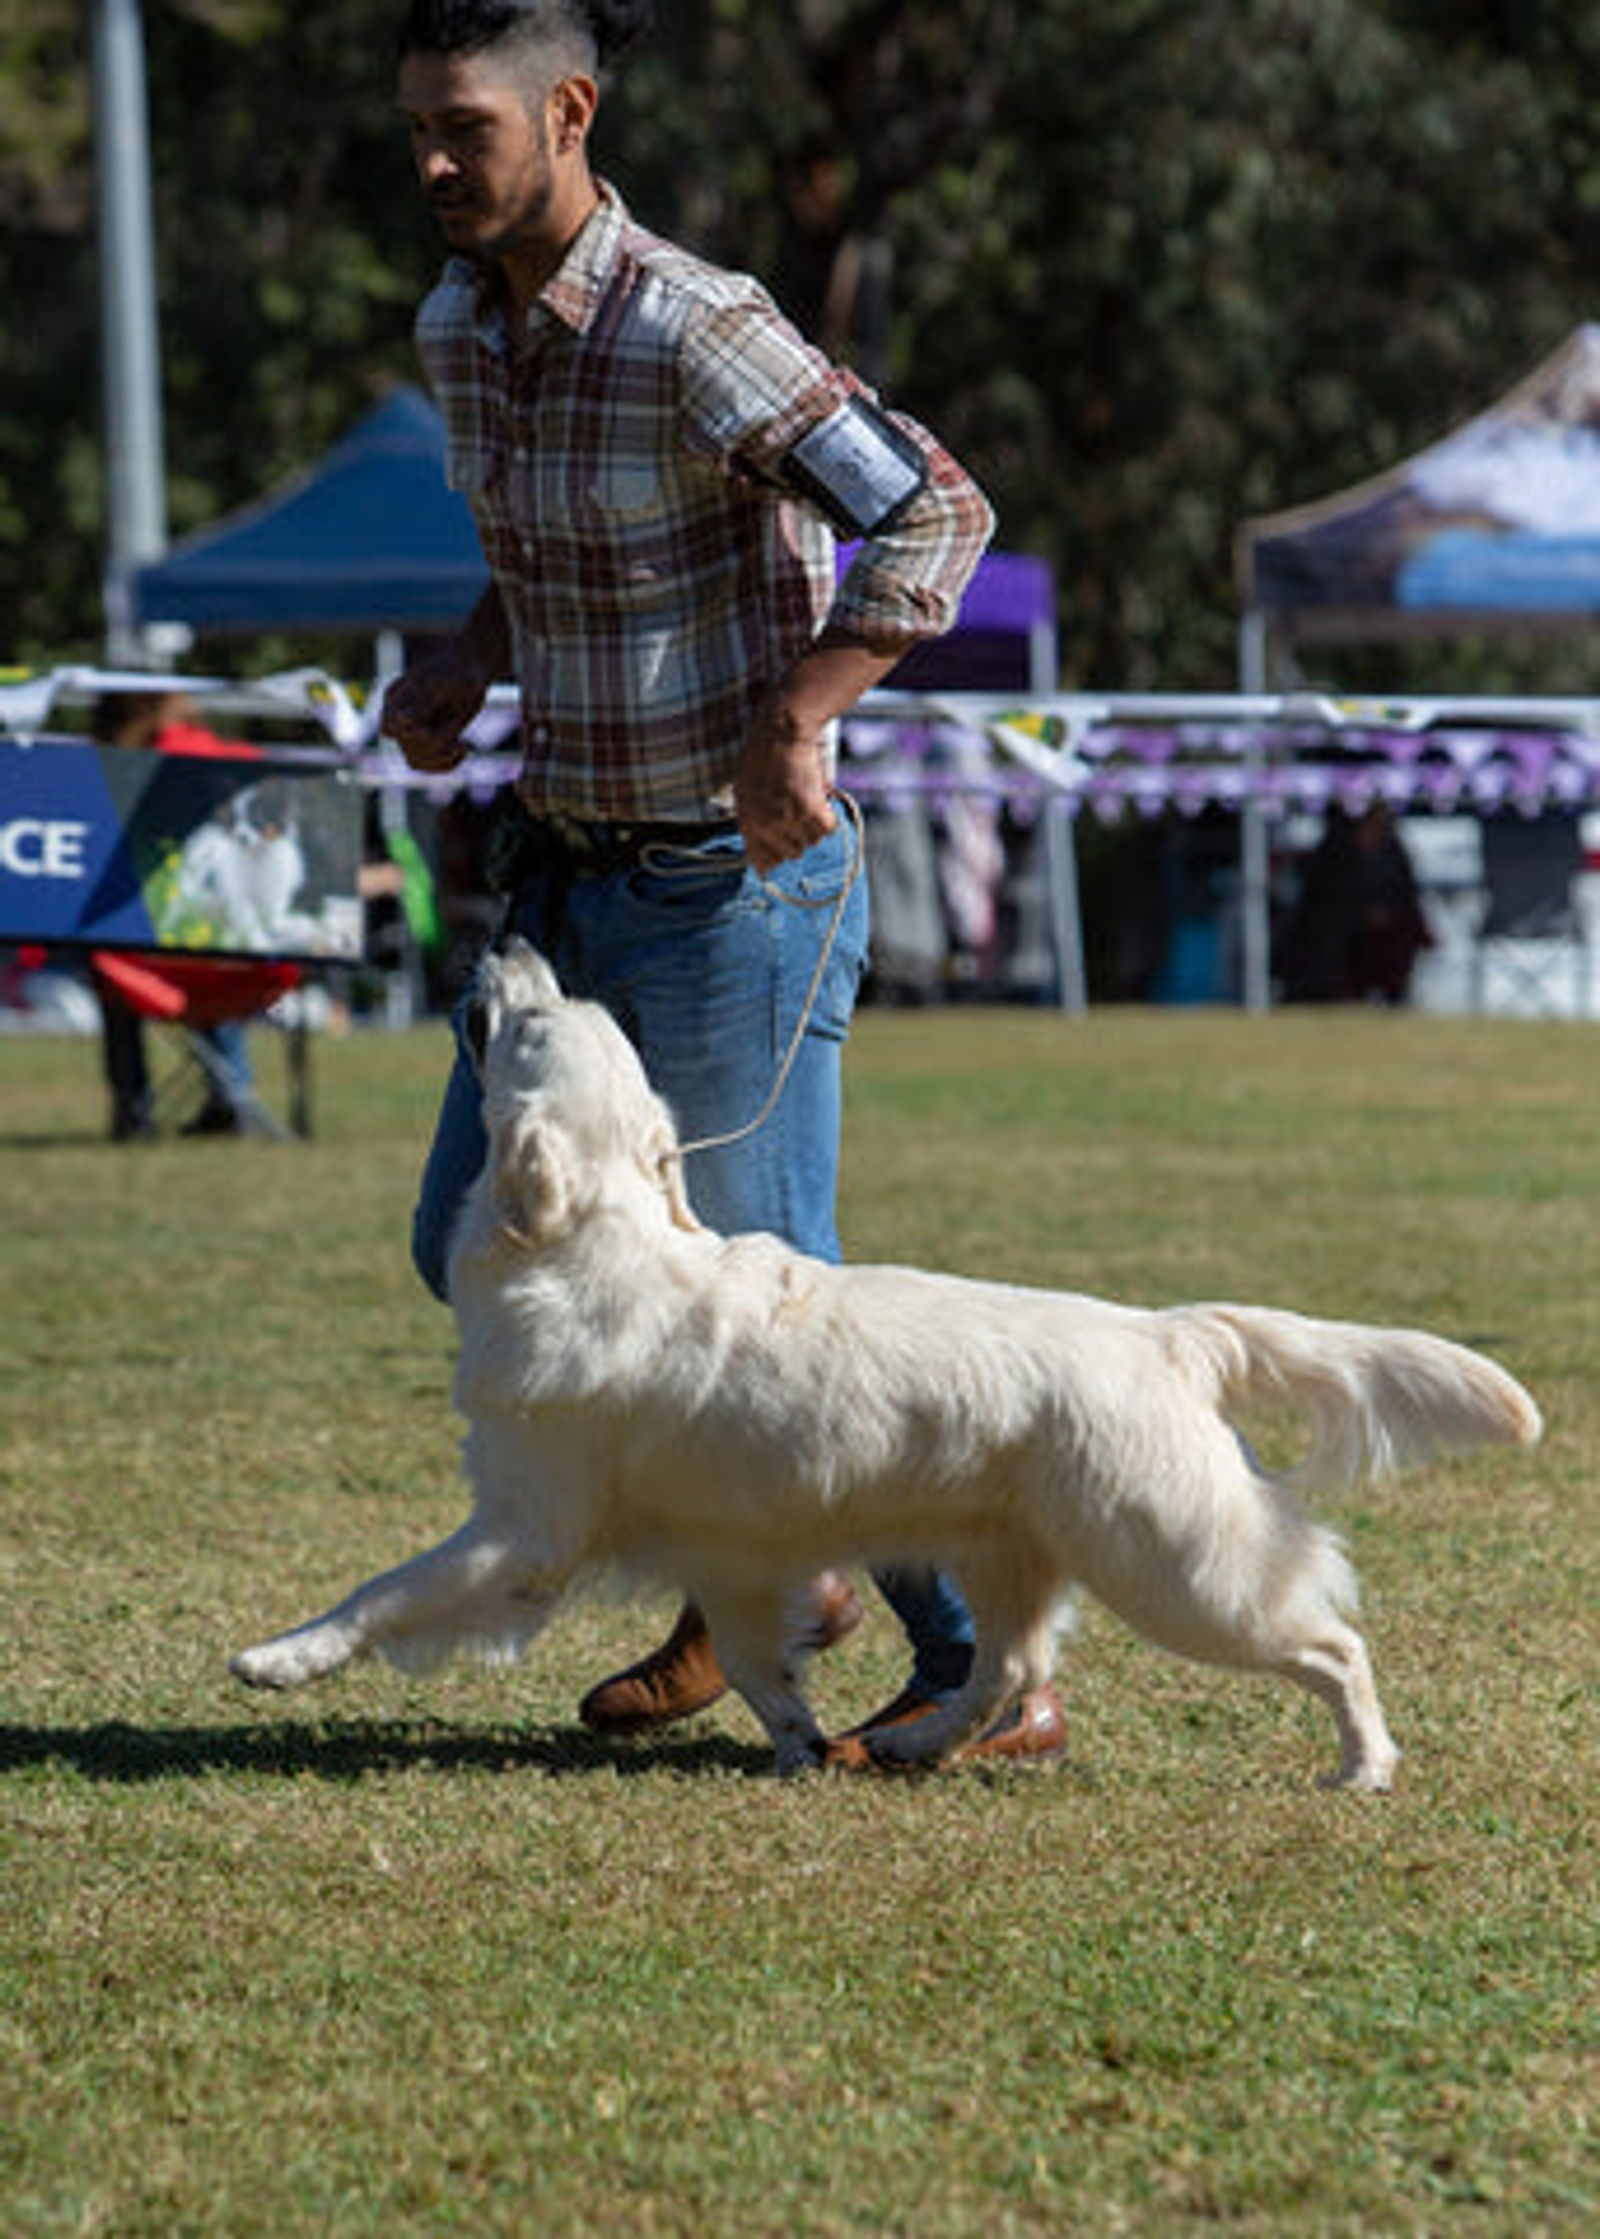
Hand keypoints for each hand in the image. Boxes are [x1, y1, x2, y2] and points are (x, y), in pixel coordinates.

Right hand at [380, 645, 486, 773]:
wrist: (473, 674)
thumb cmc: (457, 672)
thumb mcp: (441, 684)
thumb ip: (421, 703)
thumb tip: (400, 721)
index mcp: (395, 698)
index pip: (392, 728)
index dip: (413, 734)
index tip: (433, 727)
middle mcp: (399, 717)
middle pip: (407, 747)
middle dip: (436, 741)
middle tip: (457, 722)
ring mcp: (411, 732)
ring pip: (415, 761)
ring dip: (442, 757)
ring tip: (463, 744)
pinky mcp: (426, 744)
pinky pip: (427, 766)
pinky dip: (447, 764)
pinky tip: (463, 748)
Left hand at [733, 713, 836, 873]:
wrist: (779, 735)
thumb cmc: (761, 759)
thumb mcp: (745, 794)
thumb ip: (752, 825)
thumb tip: (762, 865)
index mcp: (748, 822)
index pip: (762, 861)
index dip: (773, 860)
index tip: (780, 854)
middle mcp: (767, 825)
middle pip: (793, 853)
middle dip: (796, 837)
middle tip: (796, 813)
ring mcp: (789, 817)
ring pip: (812, 841)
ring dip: (812, 825)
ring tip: (805, 800)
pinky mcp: (810, 808)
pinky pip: (827, 828)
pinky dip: (827, 816)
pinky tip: (819, 799)